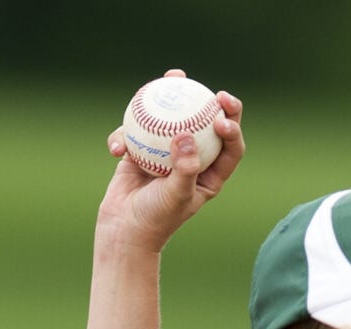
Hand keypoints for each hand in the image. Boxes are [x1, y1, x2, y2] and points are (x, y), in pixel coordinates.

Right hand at [95, 70, 245, 252]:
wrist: (124, 230)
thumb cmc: (156, 219)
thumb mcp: (175, 196)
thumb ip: (184, 168)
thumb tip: (187, 136)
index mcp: (211, 175)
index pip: (230, 147)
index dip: (233, 127)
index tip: (222, 115)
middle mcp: (192, 161)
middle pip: (206, 125)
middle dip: (211, 103)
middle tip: (208, 88)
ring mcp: (166, 153)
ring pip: (172, 119)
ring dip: (173, 96)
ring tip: (172, 77)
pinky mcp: (141, 150)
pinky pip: (137, 131)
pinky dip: (126, 134)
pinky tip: (117, 146)